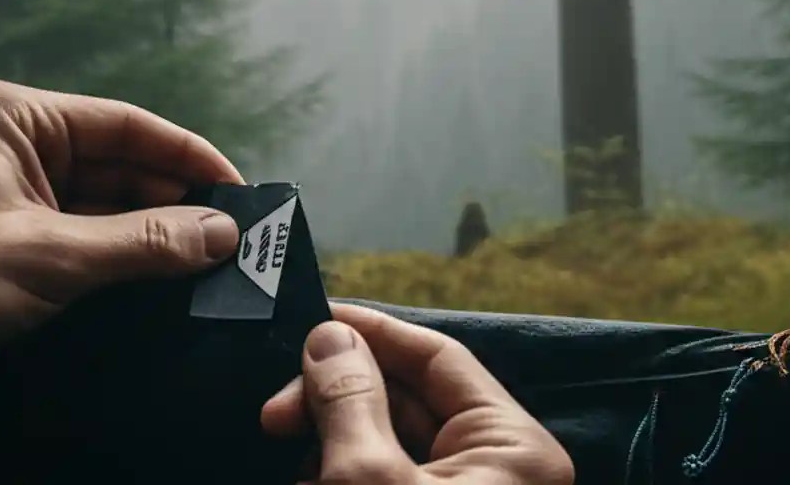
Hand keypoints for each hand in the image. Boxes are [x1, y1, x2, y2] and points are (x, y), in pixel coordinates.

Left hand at [0, 79, 242, 379]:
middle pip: (117, 163)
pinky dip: (117, 253)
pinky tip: (162, 274)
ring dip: (150, 231)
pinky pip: (76, 232)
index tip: (241, 189)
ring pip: (100, 202)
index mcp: (15, 117)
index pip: (126, 125)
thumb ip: (143, 242)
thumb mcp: (48, 257)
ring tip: (212, 258)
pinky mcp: (3, 232)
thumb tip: (224, 234)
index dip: (190, 156)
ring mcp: (6, 188)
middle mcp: (13, 141)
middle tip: (235, 234)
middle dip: (175, 200)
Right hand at [262, 304, 573, 484]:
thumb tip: (330, 335)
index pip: (439, 357)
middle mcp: (500, 469)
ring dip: (331, 439)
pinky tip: (302, 478)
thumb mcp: (366, 477)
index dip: (372, 332)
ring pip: (390, 443)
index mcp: (514, 448)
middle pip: (409, 400)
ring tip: (283, 447)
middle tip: (276, 409)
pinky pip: (386, 478)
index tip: (311, 320)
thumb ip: (349, 397)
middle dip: (337, 396)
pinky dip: (342, 473)